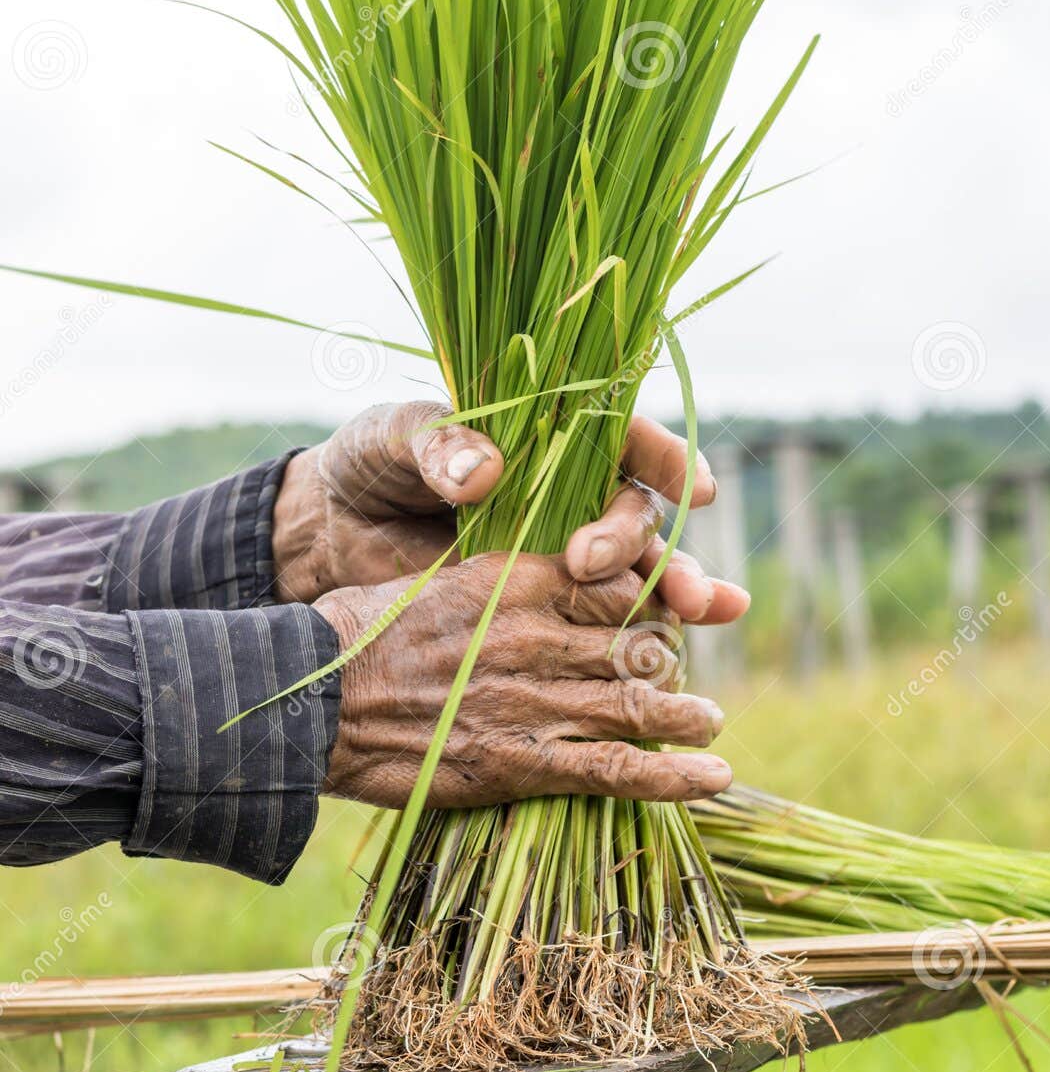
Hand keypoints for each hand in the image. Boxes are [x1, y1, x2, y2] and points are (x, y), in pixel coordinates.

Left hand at [273, 404, 748, 626]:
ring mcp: (567, 548)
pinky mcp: (551, 602)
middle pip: (638, 511)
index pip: (623, 436)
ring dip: (674, 587)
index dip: (666, 457)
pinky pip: (614, 614)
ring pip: (640, 566)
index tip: (691, 484)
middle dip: (648, 542)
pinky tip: (694, 638)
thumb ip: (436, 445)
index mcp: (551, 433)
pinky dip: (659, 624)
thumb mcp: (391, 440)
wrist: (332, 534)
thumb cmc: (370, 465)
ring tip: (691, 611)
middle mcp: (575, 490)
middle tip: (624, 572)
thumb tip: (486, 471)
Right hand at [312, 555, 729, 808]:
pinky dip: (672, 777)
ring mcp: (531, 699)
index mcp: (518, 577)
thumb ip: (505, 579)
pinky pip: (614, 768)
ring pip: (639, 703)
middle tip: (678, 678)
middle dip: (669, 662)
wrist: (307, 699)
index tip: (660, 615)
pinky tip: (713, 779)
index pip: (618, 580)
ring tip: (711, 725)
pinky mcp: (518, 760)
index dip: (651, 599)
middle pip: (637, 642)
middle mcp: (536, 633)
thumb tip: (554, 578)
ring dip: (687, 718)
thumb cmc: (363, 634)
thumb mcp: (440, 578)